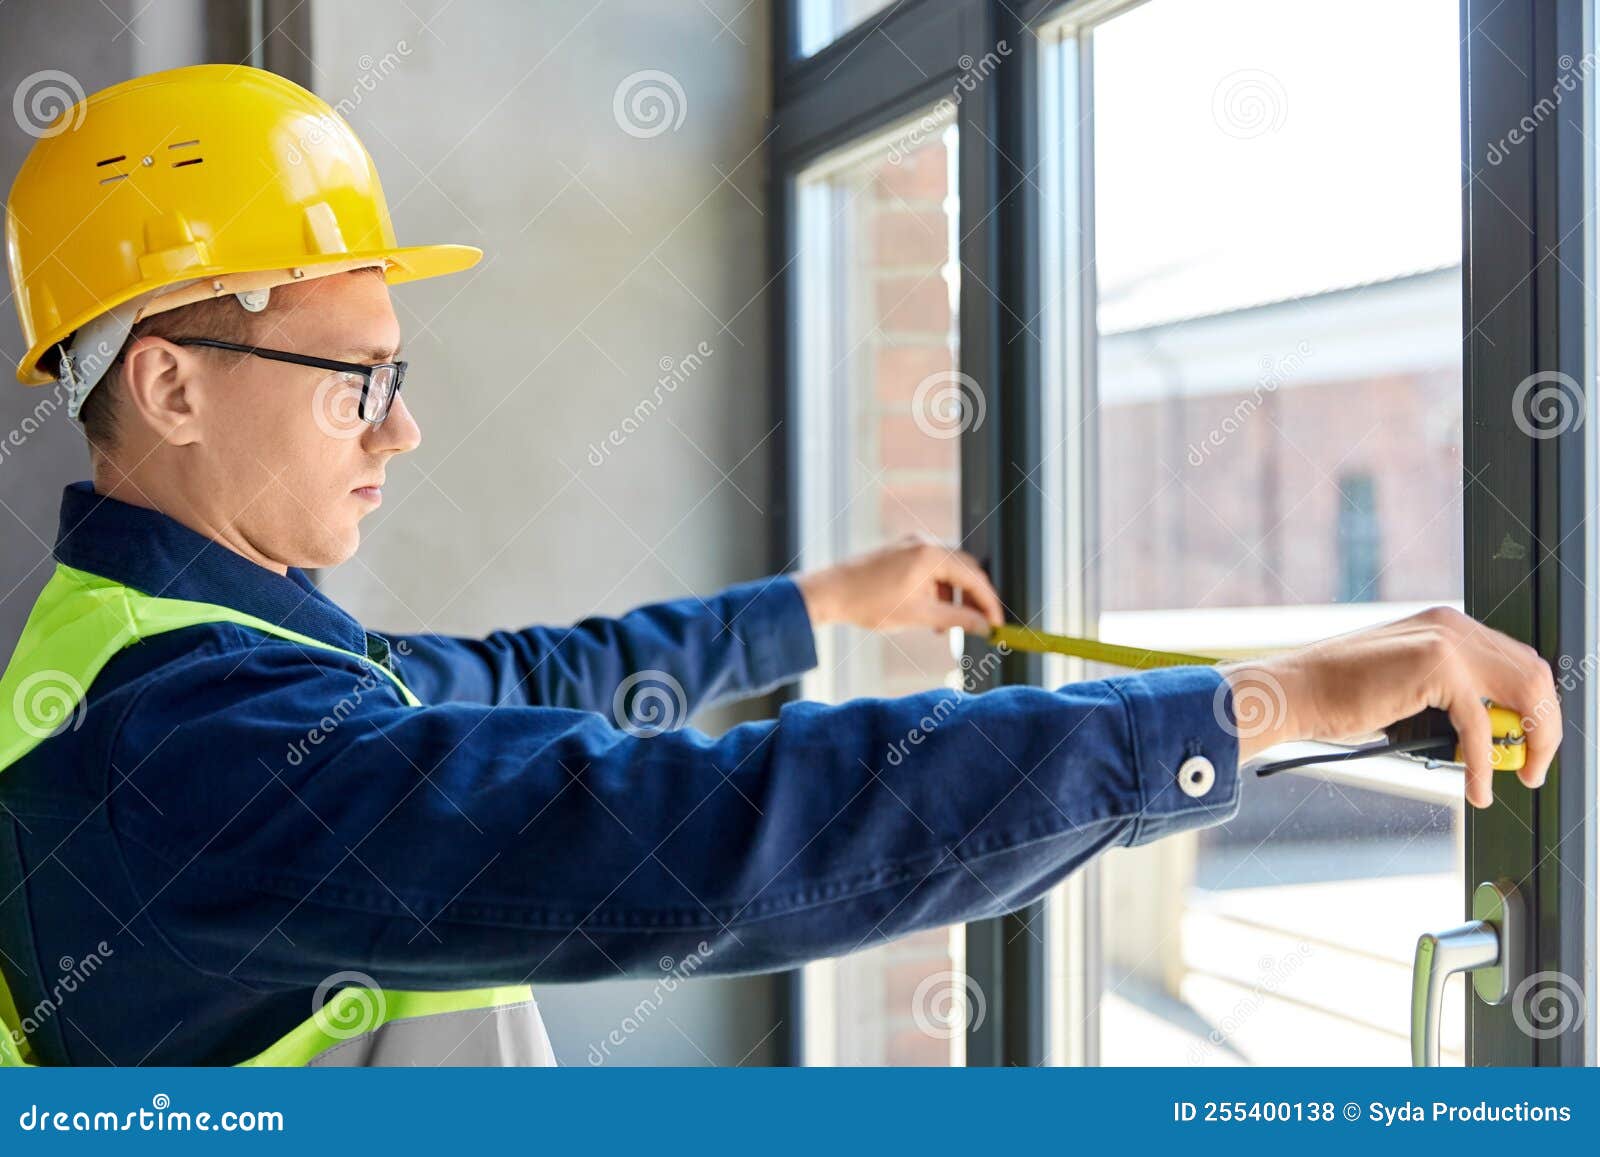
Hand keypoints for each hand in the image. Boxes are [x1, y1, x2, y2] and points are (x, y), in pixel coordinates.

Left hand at [793, 536, 1004, 635]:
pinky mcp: (900, 552)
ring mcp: (911, 545)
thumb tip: (984, 625)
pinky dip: (935, 591)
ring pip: (946, 571)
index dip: (989, 602)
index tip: (997, 623)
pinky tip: (929, 614)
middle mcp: (924, 543)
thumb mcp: (919, 616)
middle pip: (964, 570)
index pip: (974, 577)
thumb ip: (957, 619)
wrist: (829, 593)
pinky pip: (929, 569)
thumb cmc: (870, 603)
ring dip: (952, 598)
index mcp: (931, 554)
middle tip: (978, 625)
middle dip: (973, 600)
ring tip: (945, 628)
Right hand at [1220, 606, 1558, 808]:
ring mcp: (1447, 641)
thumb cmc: (1337, 697)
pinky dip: (1484, 763)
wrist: (1294, 691)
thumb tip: (1484, 740)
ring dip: (1531, 740)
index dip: (1531, 708)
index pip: (1516, 663)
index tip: (1526, 744)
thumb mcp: (1407, 691)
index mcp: (1446, 626)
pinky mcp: (1437, 666)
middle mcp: (1453, 626)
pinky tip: (1477, 788)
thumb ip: (1449, 700)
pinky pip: (1480, 724)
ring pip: (1525, 692)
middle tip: (1531, 766)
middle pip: (1534, 674)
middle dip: (1543, 726)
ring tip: (1518, 775)